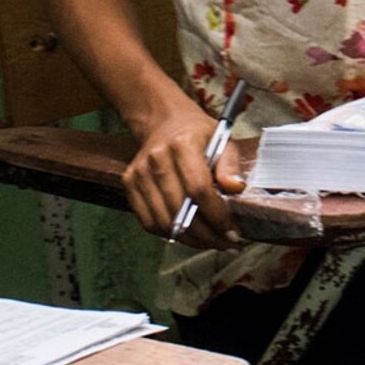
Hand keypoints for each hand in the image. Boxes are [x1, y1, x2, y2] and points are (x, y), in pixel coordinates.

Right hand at [125, 96, 244, 245]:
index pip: (199, 189)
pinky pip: (148, 221)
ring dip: (189, 239)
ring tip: (209, 241)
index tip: (232, 231)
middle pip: (180, 209)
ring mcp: (139, 171)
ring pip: (163, 221)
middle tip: (224, 242)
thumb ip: (230, 166)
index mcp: (183, 143)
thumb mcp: (222, 141)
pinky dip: (168, 234)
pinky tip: (187, 235)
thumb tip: (236, 189)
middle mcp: (157, 157)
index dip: (217, 215)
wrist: (164, 121)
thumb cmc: (198, 134)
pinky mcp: (129, 183)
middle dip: (206, 234)